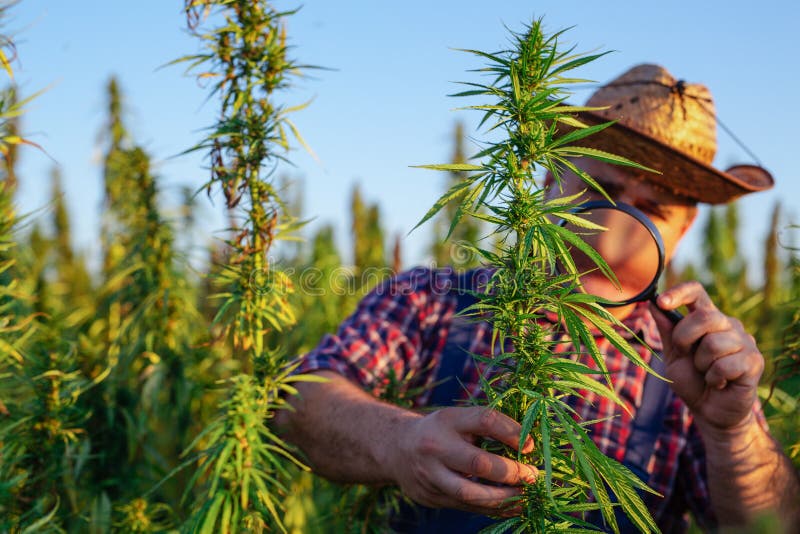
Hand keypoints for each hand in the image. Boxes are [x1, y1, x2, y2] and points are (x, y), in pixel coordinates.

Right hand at [389, 406, 537, 515]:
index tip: (530, 446)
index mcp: (447, 420)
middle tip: (532, 476)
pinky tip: (511, 506)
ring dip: (503, 498)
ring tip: (524, 496)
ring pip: (470, 494)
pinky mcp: (430, 497)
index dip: (512, 433)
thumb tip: (528, 444)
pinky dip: (492, 509)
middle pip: (477, 463)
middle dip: (510, 473)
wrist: (396, 447)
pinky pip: (466, 507)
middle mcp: (435, 447)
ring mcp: (430, 475)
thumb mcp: (458, 418)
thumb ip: (487, 426)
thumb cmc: (440, 430)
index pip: (484, 421)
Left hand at [651, 281, 763, 430]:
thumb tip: (653, 303)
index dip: (679, 293)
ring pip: (714, 343)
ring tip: (707, 373)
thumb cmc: (692, 381)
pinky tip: (719, 383)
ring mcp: (745, 342)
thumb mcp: (673, 355)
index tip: (661, 302)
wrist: (710, 412)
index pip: (697, 293)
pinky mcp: (754, 361)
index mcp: (707, 319)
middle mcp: (729, 325)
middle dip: (685, 339)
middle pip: (705, 316)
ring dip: (701, 364)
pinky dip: (714, 378)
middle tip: (687, 356)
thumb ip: (667, 331)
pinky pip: (725, 365)